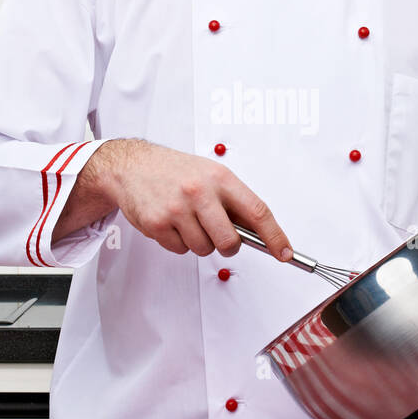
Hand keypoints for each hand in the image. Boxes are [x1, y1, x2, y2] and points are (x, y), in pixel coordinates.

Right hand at [100, 139, 292, 262]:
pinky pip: (179, 250)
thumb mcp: (210, 174)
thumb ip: (233, 201)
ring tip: (187, 220)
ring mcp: (177, 209)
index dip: (275, 236)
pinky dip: (178, 242)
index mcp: (220, 177)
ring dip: (199, 242)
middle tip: (218, 235)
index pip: (257, 211)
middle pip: (229, 241)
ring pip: (203, 249)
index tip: (285, 253)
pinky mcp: (157, 224)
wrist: (132, 165)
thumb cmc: (175, 171)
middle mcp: (200, 192)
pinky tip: (171, 222)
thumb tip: (260, 233)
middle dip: (228, 246)